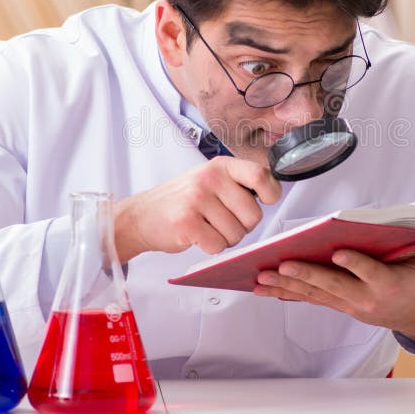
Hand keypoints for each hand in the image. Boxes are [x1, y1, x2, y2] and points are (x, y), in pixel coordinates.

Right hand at [113, 156, 281, 261]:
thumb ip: (238, 183)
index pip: (260, 175)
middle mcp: (210, 179)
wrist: (141, 215)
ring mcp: (197, 199)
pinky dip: (211, 247)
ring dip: (226, 239)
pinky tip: (197, 236)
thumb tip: (272, 191)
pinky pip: (218, 245)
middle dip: (244, 227)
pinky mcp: (187, 222)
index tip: (265, 201)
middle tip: (223, 222)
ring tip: (207, 227)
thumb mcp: (210, 179)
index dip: (270, 193)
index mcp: (220, 166)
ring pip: (237, 234)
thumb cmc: (181, 200)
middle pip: (253, 214)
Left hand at [253, 238, 414, 347]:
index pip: (371, 273)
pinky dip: (286, 292)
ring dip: (286, 284)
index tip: (339, 253)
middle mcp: (364, 298)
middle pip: (332, 285)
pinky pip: (308, 298)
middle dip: (306, 274)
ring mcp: (347, 303)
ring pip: (314, 293)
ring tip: (261, 276)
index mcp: (389, 284)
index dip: (356, 264)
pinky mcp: (337, 304)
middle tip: (283, 264)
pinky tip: (264, 287)